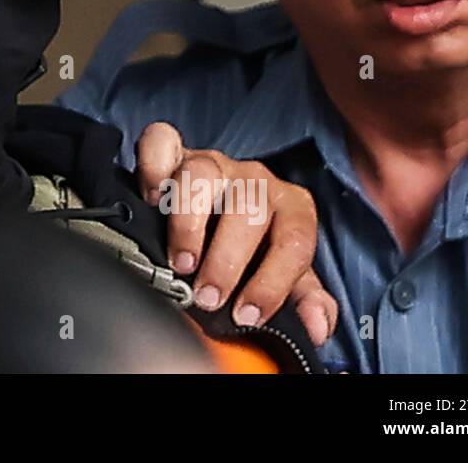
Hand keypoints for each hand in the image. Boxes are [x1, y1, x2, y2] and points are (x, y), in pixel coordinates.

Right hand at [136, 121, 336, 345]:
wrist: (220, 214)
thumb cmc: (252, 248)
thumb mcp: (285, 276)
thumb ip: (304, 299)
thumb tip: (316, 326)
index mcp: (291, 206)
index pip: (294, 240)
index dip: (272, 282)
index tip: (248, 315)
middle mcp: (255, 179)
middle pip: (248, 209)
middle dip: (226, 260)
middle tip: (207, 297)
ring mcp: (214, 162)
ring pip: (202, 175)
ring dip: (188, 223)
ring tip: (180, 262)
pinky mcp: (176, 152)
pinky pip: (162, 141)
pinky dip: (152, 166)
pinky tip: (150, 199)